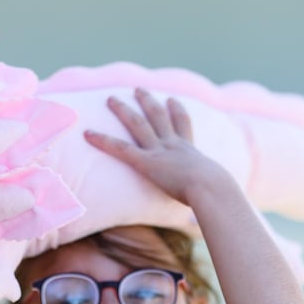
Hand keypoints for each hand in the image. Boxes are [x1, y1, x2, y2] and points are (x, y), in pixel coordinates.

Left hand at [84, 88, 229, 204]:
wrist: (211, 187)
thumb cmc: (216, 194)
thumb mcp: (214, 192)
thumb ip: (209, 197)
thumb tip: (212, 214)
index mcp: (191, 152)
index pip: (183, 126)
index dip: (177, 111)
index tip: (172, 99)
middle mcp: (174, 145)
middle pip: (158, 117)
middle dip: (147, 102)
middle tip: (139, 89)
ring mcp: (159, 151)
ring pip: (137, 124)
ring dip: (123, 110)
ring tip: (111, 98)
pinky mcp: (147, 162)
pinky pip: (120, 149)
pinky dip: (103, 140)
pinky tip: (88, 134)